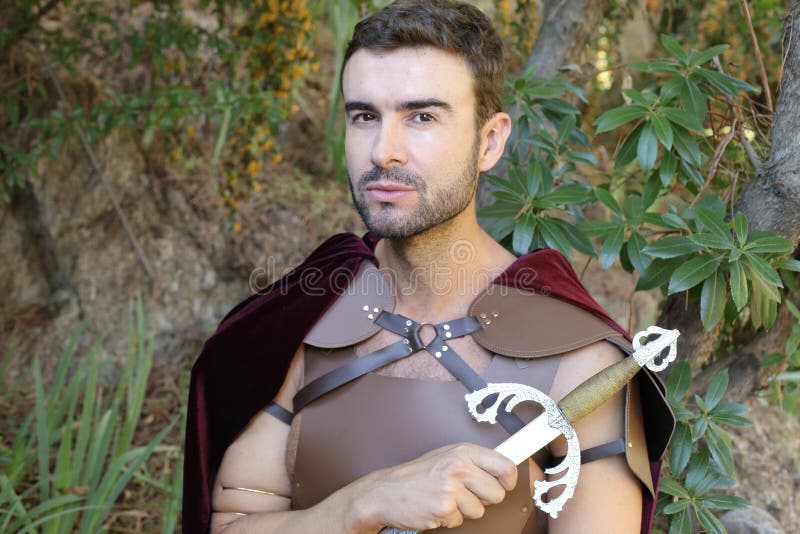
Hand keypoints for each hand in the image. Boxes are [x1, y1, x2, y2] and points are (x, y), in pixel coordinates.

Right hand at [347, 443, 516, 530]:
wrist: (386, 492)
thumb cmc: (417, 475)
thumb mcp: (446, 456)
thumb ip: (473, 462)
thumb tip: (504, 470)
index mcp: (463, 451)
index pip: (505, 466)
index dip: (509, 480)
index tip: (505, 483)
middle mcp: (459, 467)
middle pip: (497, 493)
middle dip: (484, 499)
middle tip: (466, 494)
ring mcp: (451, 488)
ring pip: (480, 511)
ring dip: (464, 510)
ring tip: (445, 499)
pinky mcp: (444, 509)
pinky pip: (461, 521)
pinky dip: (449, 518)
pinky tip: (435, 507)